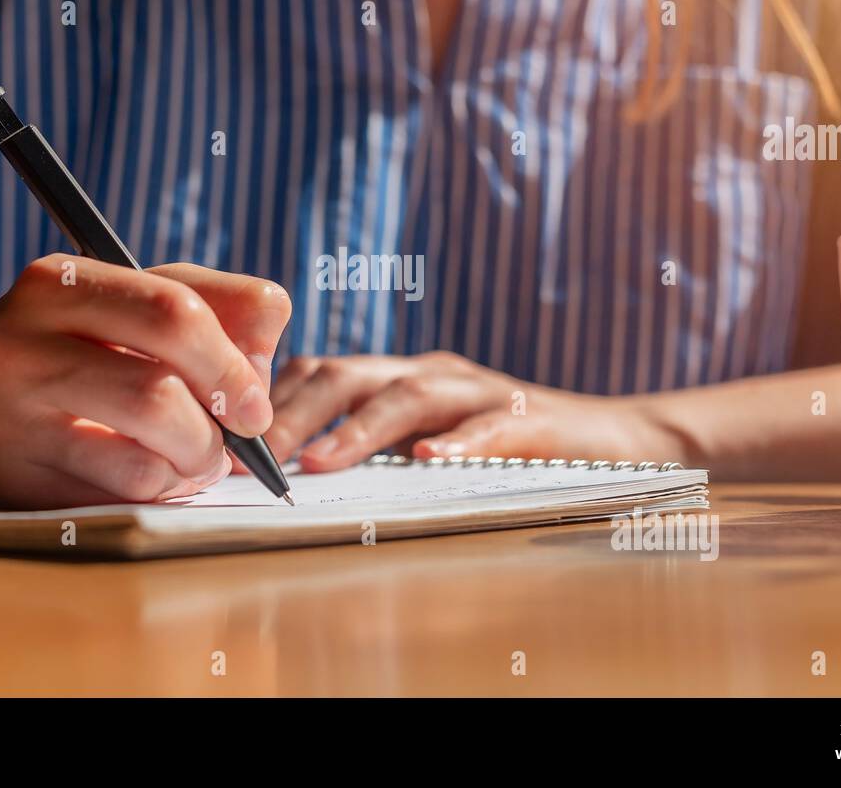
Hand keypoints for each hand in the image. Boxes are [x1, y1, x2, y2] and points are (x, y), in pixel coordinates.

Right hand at [0, 256, 290, 507]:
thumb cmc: (95, 339)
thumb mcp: (151, 299)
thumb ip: (226, 308)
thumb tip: (263, 359)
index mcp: (57, 284)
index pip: (173, 313)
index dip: (233, 365)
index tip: (255, 400)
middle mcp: (14, 347)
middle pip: (157, 394)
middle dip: (217, 424)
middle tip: (241, 432)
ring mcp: (4, 420)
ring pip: (144, 464)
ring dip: (194, 464)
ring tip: (194, 451)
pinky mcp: (13, 480)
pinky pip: (121, 501)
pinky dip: (160, 490)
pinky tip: (156, 471)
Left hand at [265, 351, 693, 470]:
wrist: (608, 437)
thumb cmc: (504, 442)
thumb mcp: (427, 434)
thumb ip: (372, 438)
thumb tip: (293, 469)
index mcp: (402, 375)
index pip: (323, 371)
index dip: (275, 399)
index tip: (232, 437)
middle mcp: (433, 373)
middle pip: (352, 376)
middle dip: (297, 413)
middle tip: (256, 454)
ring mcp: (479, 391)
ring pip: (409, 397)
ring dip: (359, 430)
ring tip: (320, 464)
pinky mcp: (526, 418)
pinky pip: (487, 427)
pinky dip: (456, 442)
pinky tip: (428, 460)